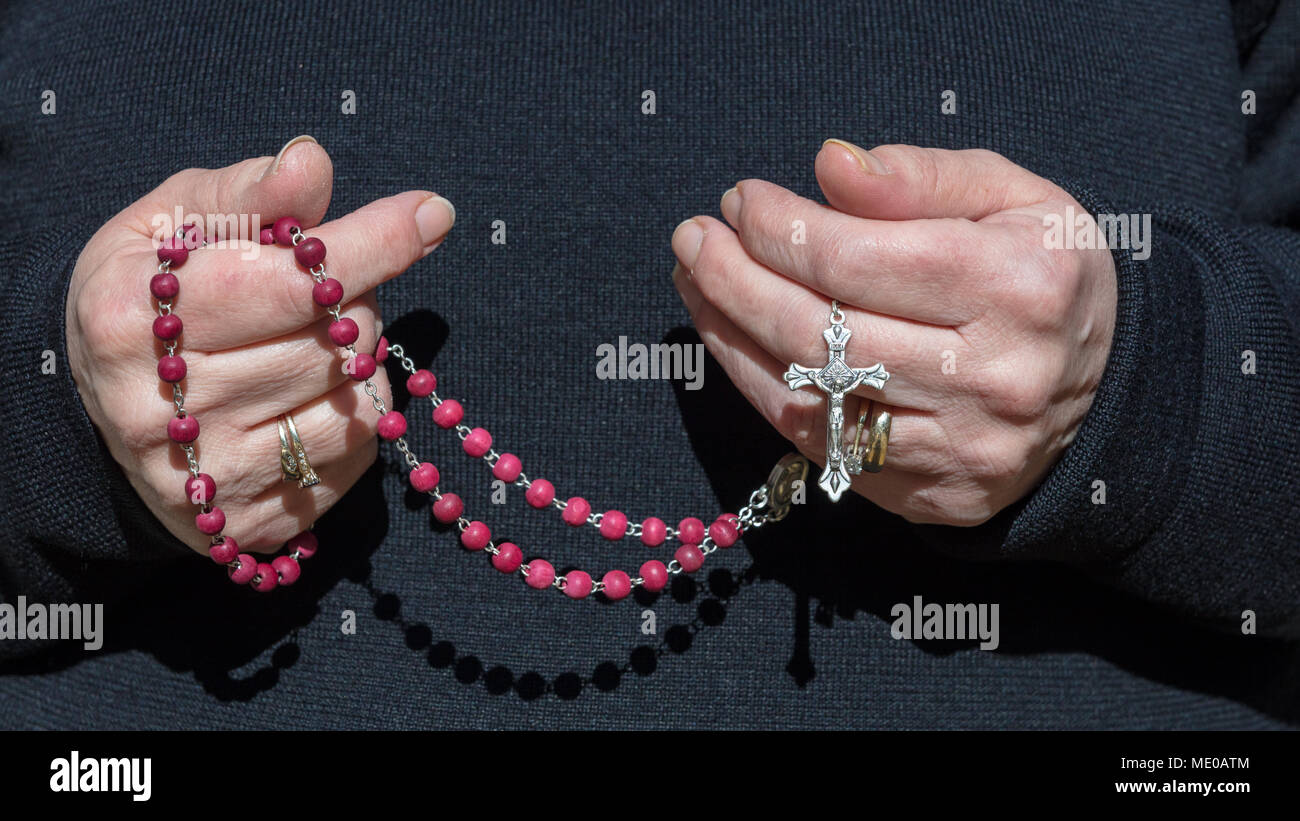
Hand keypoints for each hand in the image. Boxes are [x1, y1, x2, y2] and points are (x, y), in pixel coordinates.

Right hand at [66, 136, 455, 553]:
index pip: (283, 284)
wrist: (112, 401)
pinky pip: (355, 459)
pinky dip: (355, 416)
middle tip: (323, 289)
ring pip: (355, 407)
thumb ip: (249, 193)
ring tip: (311, 342)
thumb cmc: (154, 291)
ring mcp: (207, 479)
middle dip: (352, 299)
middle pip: (331, 344)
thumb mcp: (176, 221)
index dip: (369, 244)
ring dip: (358, 362)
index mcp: (133, 321)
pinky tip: (312, 396)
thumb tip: (313, 162)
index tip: (432, 213)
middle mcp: (163, 412)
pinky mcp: (250, 525)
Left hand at [671, 141, 1116, 525]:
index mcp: (1020, 288)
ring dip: (732, 336)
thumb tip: (830, 165)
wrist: (1102, 394)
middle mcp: (993, 380)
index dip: (781, 228)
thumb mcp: (1016, 198)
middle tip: (694, 240)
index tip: (739, 200)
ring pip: (809, 398)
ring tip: (698, 282)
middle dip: (737, 280)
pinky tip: (734, 341)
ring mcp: (959, 450)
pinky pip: (820, 445)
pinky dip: (762, 390)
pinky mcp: (931, 496)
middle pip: (823, 333)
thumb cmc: (1044, 276)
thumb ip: (923, 177)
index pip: (860, 260)